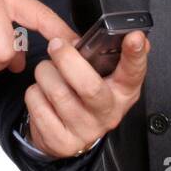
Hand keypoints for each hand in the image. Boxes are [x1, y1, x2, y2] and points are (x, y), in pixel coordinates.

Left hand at [23, 31, 149, 158]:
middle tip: (56, 45)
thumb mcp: (98, 72)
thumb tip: (107, 28)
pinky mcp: (62, 142)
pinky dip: (34, 93)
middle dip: (67, 59)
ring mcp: (86, 130)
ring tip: (48, 72)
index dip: (136, 54)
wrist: (66, 134)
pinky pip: (38, 105)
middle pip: (90, 86)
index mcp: (122, 91)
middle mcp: (108, 113)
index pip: (134, 71)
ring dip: (45, 73)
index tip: (135, 37)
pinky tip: (42, 94)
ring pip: (57, 92)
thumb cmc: (83, 95)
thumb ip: (100, 49)